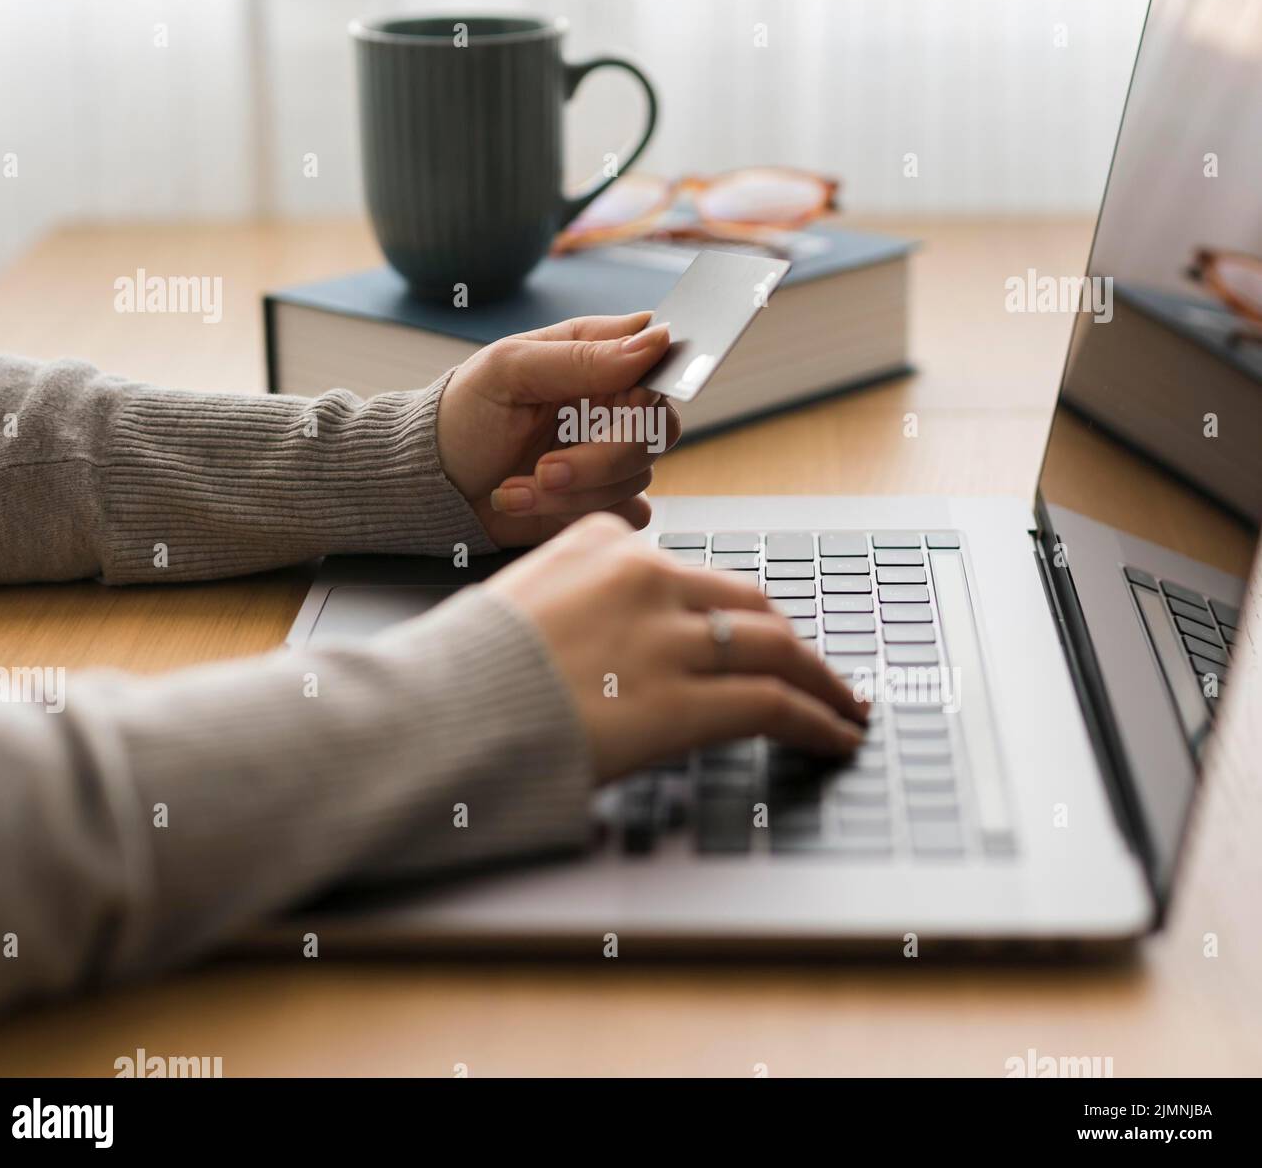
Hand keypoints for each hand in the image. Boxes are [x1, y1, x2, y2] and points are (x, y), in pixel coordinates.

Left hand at [436, 312, 681, 546]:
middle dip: (603, 459)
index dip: (653, 383)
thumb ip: (582, 357)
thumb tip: (651, 341)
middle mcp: (611, 404)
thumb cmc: (460, 417)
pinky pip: (628, 511)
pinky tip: (527, 501)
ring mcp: (608, 453)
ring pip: (638, 476)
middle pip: (657, 428)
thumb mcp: (508, 371)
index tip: (623, 405)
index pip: (659, 357)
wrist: (431, 487)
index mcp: (595, 356)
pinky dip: (574, 512)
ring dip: (571, 491)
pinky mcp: (601, 497)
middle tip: (546, 469)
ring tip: (516, 485)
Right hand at [487, 515, 866, 781]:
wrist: (434, 713)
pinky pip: (773, 704)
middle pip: (750, 603)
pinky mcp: (682, 700)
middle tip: (817, 671)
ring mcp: (668, 636)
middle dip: (791, 641)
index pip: (695, 576)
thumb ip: (583, 597)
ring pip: (777, 648)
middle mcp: (646, 576)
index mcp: (606, 543)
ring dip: (822, 682)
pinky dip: (817, 720)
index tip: (758, 633)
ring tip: (844, 707)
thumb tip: (618, 636)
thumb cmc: (464, 670)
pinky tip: (836, 735)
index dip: (738, 611)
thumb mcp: (523, 598)